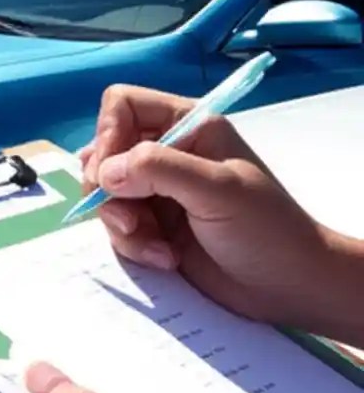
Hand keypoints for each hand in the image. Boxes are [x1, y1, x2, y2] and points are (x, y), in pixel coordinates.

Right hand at [77, 85, 362, 341]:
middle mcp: (168, 152)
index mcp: (188, 126)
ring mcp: (157, 190)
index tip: (110, 173)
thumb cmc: (265, 229)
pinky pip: (116, 226)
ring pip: (105, 194)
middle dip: (109, 189)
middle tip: (130, 218)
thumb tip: (105, 173)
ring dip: (122, 223)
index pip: (123, 106)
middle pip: (104, 152)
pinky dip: (132, 244)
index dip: (108, 134)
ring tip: (155, 245)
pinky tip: (164, 258)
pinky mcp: (152, 225)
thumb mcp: (217, 190)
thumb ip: (158, 169)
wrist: (288, 286)